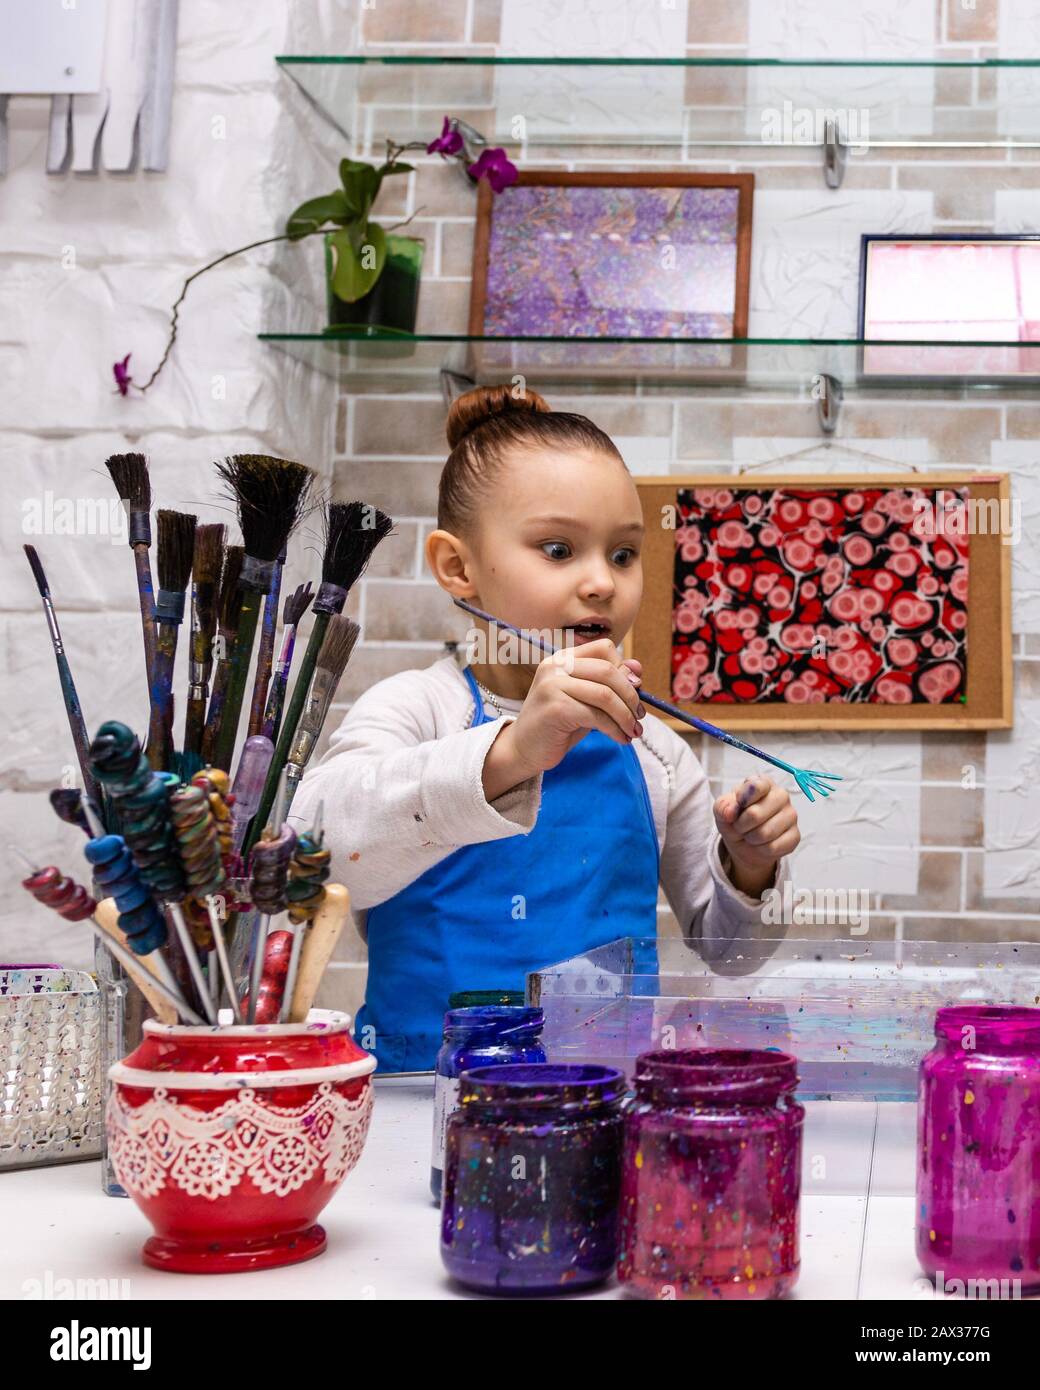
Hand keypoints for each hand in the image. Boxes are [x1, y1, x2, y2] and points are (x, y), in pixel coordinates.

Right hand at [481, 643, 643, 799]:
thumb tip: (637, 669)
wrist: (524, 749)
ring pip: (605, 695)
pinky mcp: (555, 708)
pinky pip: (596, 716)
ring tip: (633, 731)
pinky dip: (615, 729)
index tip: (637, 691)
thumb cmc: (558, 724)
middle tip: (640, 717)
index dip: (625, 668)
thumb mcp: (587, 700)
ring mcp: (552, 685)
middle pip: (608, 671)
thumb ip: (608, 683)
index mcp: (563, 658)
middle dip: (631, 696)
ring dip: (626, 716)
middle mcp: (555, 666)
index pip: (604, 648)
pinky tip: (620, 739)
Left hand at [713, 775, 799, 896]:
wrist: (744, 843)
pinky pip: (773, 847)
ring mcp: (791, 815)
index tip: (738, 806)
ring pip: (765, 833)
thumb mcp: (722, 810)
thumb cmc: (735, 819)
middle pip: (755, 814)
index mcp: (763, 783)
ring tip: (750, 834)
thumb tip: (731, 812)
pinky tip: (762, 843)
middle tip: (740, 826)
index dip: (742, 800)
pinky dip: (761, 849)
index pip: (756, 786)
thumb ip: (723, 806)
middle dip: (741, 825)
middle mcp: (781, 795)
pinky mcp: (795, 836)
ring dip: (751, 838)